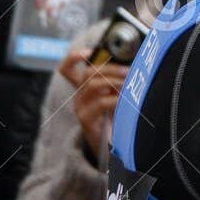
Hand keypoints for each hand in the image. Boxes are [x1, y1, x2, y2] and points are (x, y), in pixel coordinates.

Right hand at [61, 49, 128, 163]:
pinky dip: (116, 98)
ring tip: (129, 82)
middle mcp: (79, 95)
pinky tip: (127, 100)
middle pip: (88, 72)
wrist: (110, 149)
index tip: (90, 51)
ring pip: (93, 84)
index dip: (74, 57)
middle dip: (110, 67)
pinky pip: (101, 103)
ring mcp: (81, 107)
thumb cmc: (114, 118)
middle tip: (129, 69)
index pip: (67, 68)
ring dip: (114, 80)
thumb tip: (132, 63)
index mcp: (84, 87)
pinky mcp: (87, 120)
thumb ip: (117, 82)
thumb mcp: (114, 97)